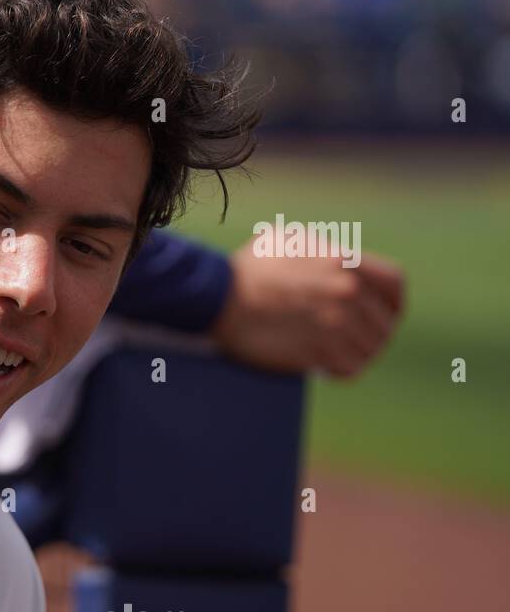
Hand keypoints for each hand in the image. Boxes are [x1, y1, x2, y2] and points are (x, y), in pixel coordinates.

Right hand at [210, 238, 404, 378]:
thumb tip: (343, 261)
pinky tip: (327, 367)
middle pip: (384, 323)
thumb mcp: (292, 241)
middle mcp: (346, 292)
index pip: (395, 285)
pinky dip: (343, 370)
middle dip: (373, 335)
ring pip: (369, 350)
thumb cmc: (248, 268)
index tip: (384, 314)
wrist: (216, 297)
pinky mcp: (316, 352)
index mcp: (344, 260)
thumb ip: (326, 251)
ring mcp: (333, 324)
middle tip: (354, 342)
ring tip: (339, 354)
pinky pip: (349, 369)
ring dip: (357, 354)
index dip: (393, 303)